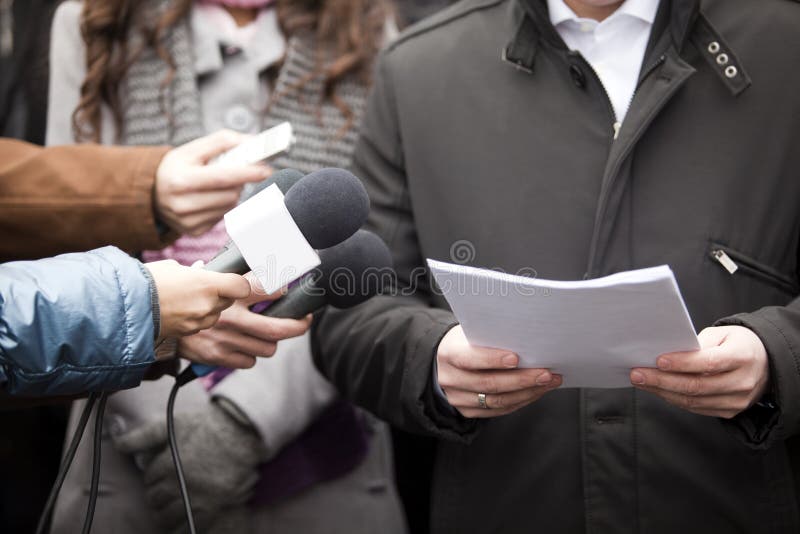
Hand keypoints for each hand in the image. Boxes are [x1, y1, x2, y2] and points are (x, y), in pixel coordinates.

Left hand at [114, 402, 264, 533]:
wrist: (242, 432)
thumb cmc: (207, 425)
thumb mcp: (172, 424)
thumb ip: (142, 436)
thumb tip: (118, 444)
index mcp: (166, 466)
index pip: (148, 479)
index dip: (154, 475)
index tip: (163, 471)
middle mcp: (178, 485)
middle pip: (155, 500)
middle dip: (157, 494)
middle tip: (167, 488)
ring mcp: (195, 498)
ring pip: (167, 517)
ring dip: (166, 512)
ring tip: (172, 505)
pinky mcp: (212, 508)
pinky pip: (189, 528)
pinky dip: (183, 526)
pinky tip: (184, 519)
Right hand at [145, 260, 249, 338]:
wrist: (124, 306)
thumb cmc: (147, 283)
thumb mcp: (174, 268)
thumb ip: (195, 272)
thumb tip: (202, 270)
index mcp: (208, 284)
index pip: (242, 287)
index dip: (239, 284)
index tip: (235, 282)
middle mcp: (208, 305)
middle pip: (230, 301)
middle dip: (221, 295)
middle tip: (203, 289)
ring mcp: (200, 322)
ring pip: (215, 314)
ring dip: (208, 308)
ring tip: (186, 300)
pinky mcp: (190, 334)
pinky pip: (201, 325)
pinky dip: (195, 319)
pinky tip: (180, 312)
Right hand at [155, 130, 270, 235]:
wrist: (152, 194)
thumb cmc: (176, 168)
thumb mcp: (192, 149)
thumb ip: (222, 142)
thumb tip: (252, 143)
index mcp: (180, 180)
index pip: (222, 177)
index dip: (247, 173)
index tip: (266, 169)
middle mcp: (182, 204)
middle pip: (229, 194)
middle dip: (239, 181)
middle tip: (237, 172)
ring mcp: (188, 221)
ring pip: (229, 206)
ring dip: (231, 193)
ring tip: (217, 185)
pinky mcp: (194, 231)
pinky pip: (222, 217)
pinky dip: (222, 205)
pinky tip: (210, 198)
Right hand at [178, 275, 311, 368]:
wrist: (149, 318)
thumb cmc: (176, 293)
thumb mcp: (200, 274)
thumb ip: (225, 274)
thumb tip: (247, 267)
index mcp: (228, 292)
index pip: (266, 289)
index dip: (282, 291)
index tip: (289, 291)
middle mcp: (231, 317)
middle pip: (279, 327)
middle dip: (299, 325)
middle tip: (305, 320)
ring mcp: (226, 339)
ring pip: (268, 348)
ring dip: (271, 342)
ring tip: (268, 334)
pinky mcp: (217, 356)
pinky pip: (249, 362)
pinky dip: (250, 356)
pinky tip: (245, 346)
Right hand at [436, 325, 561, 417]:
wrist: (451, 360)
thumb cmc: (469, 341)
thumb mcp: (473, 332)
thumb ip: (492, 337)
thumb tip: (528, 340)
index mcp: (448, 354)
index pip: (469, 359)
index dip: (492, 359)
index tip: (517, 358)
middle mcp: (450, 379)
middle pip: (488, 384)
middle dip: (521, 379)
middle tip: (546, 373)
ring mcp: (458, 398)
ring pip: (497, 401)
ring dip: (527, 392)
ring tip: (549, 382)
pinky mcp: (468, 411)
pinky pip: (499, 410)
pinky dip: (521, 400)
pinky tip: (537, 391)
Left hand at [630, 325, 769, 418]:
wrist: (766, 364)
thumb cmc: (738, 343)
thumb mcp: (723, 333)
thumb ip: (699, 343)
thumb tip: (667, 353)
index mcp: (742, 357)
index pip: (708, 363)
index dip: (682, 363)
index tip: (658, 360)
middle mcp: (742, 382)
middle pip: (697, 386)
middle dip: (662, 380)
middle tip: (637, 374)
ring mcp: (737, 401)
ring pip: (693, 400)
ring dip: (662, 392)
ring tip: (641, 381)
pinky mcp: (729, 411)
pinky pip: (696, 408)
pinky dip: (673, 398)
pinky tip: (657, 389)